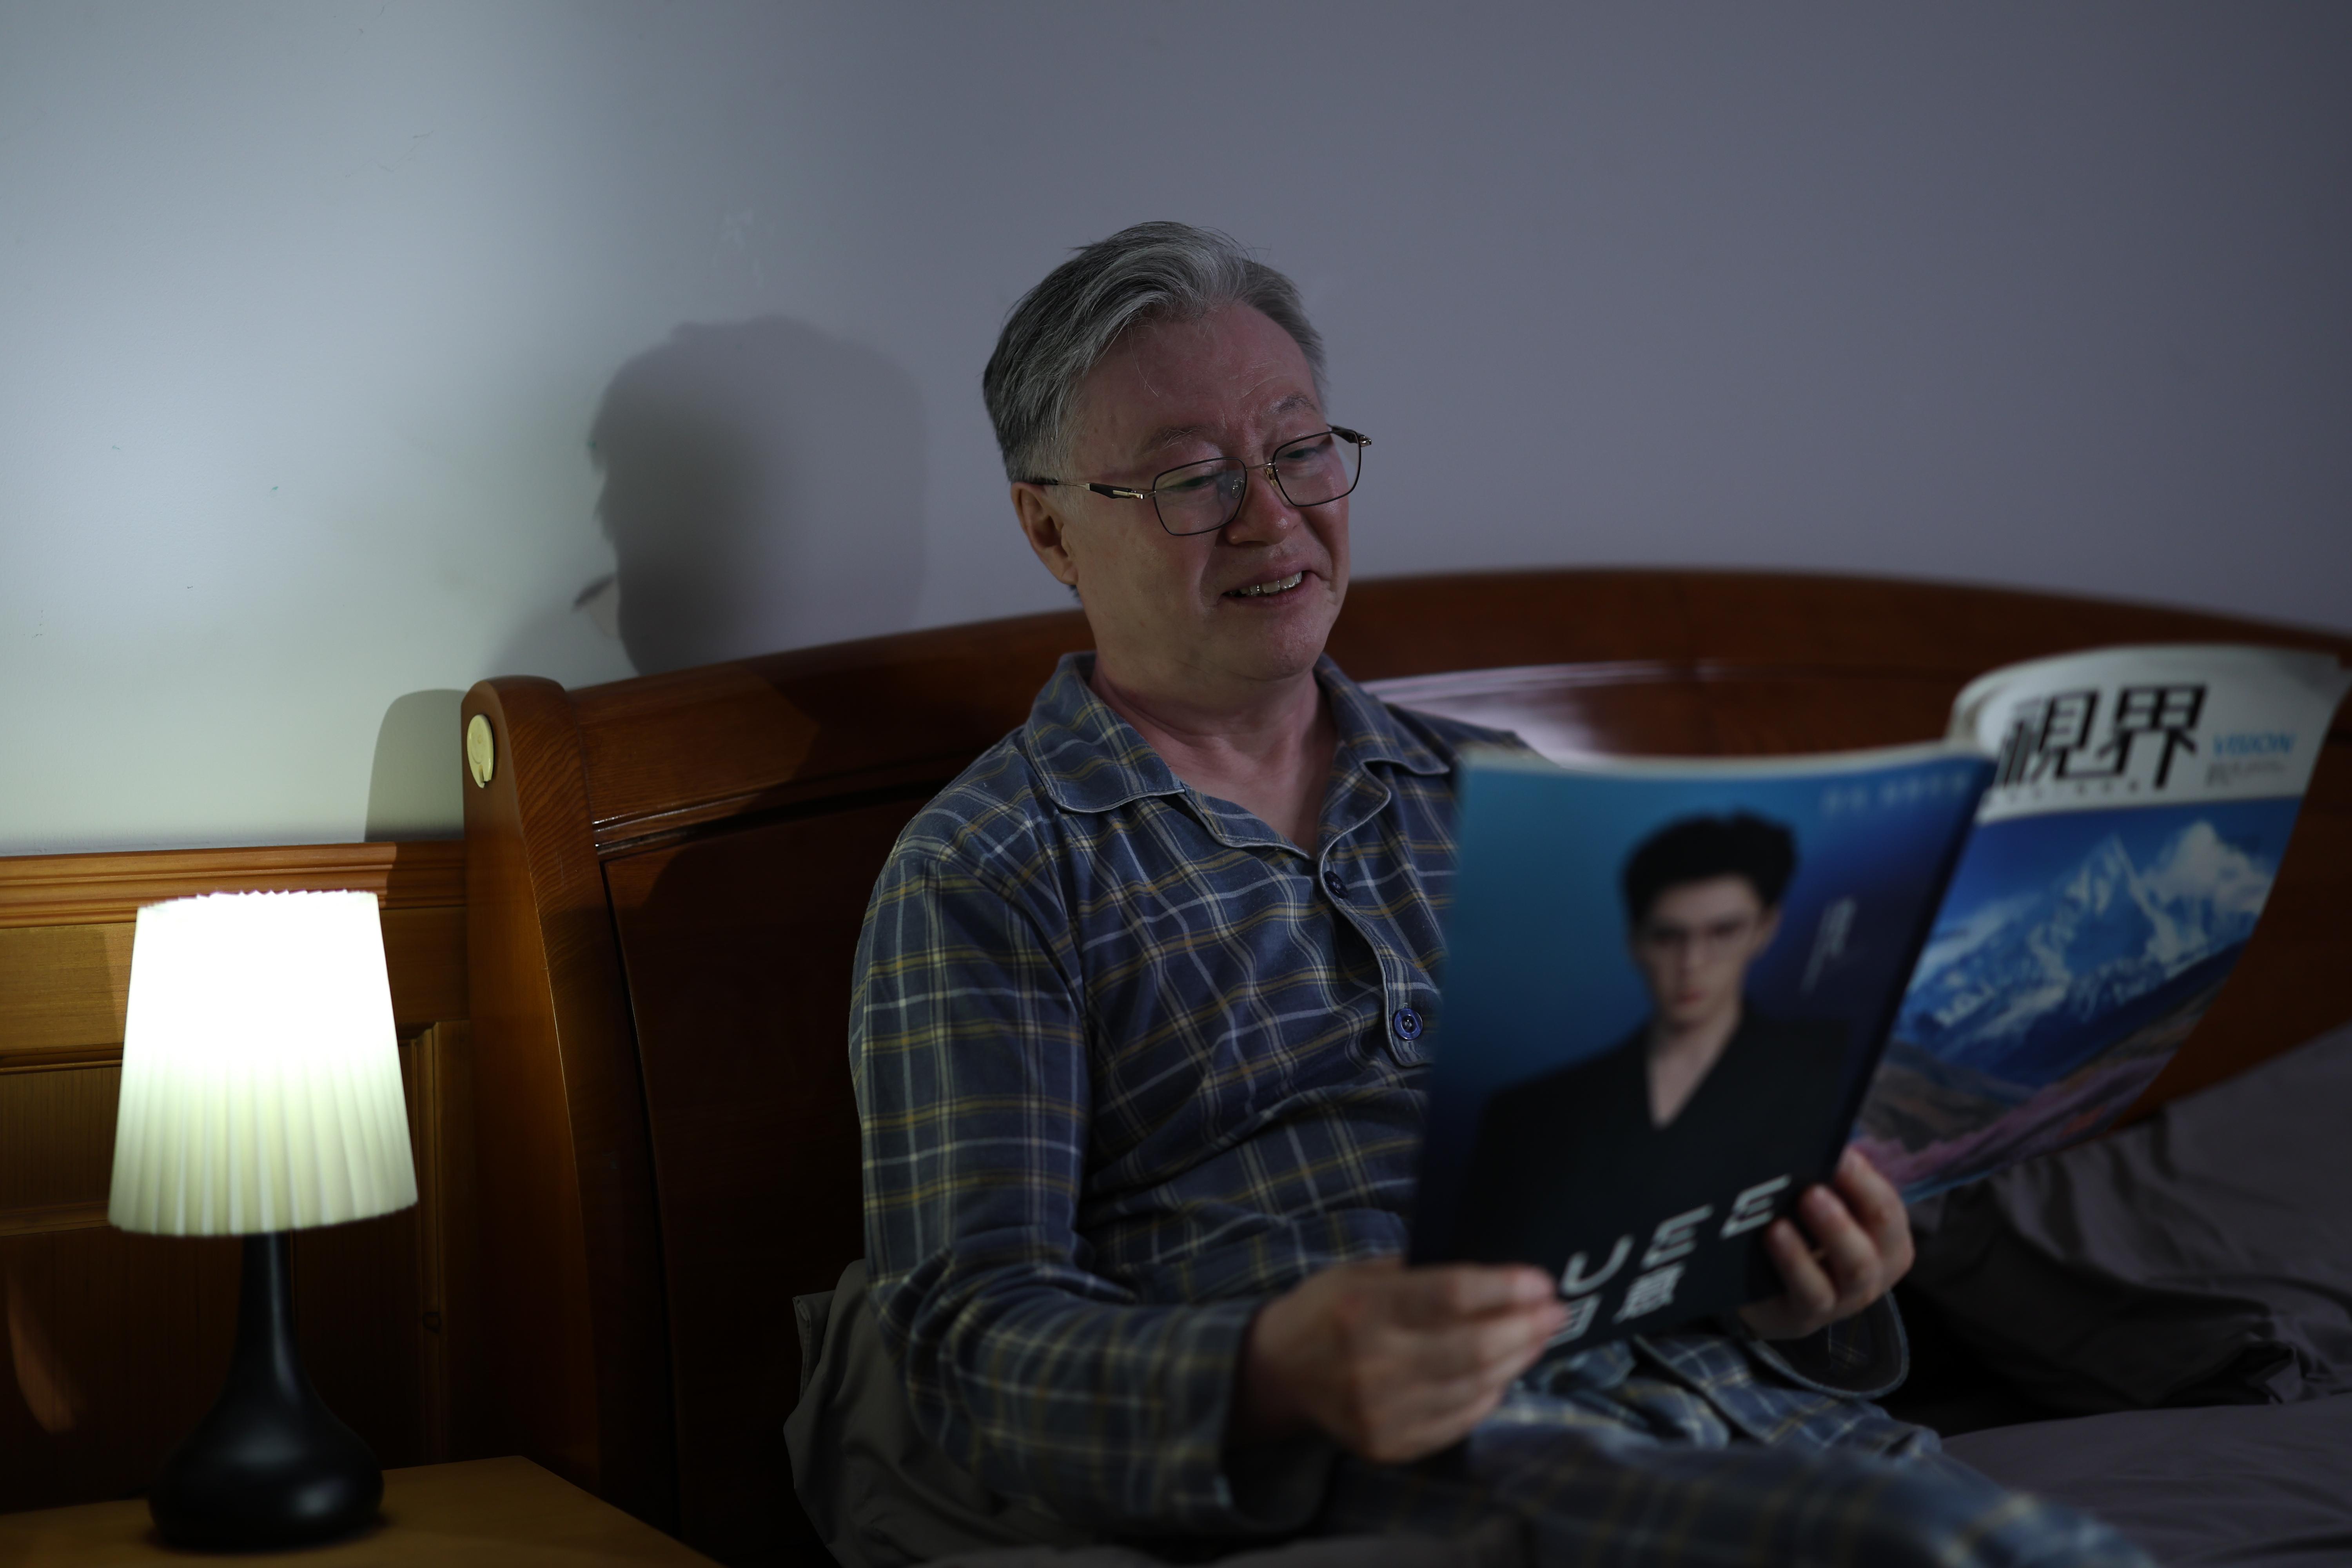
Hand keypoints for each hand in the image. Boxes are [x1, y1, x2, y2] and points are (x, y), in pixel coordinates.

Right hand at [1235, 1257, 1564, 1463]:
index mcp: (1362, 1308)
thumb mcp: (1361, 1273)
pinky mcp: (1389, 1445)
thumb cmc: (1326, 1309)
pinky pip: (1459, 1420)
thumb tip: (1493, 1276)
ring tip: (1537, 1338)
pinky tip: (1503, 1372)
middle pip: (1473, 1347)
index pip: (1450, 1295)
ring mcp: (1380, 1412)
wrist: (1278, 1372)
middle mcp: (1371, 1364)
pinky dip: (1490, 1394)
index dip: (1504, 1288)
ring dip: (1517, 1360)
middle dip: (1525, 1327)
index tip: (1541, 1281)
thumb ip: (1420, 1274)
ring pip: (1474, 1387)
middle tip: (1556, 1312)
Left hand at [1737, 1146, 1913, 1341]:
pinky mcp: (1811, 1315)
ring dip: (1834, 1228)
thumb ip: (1825, 1182)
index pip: (1889, 1203)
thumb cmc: (1804, 1242)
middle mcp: (1877, 1268)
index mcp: (1887, 1238)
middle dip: (1860, 1195)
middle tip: (1830, 1168)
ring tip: (1806, 1198)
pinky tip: (1775, 1234)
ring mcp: (1847, 1296)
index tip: (1840, 1151)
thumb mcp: (1822, 1212)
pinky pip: (1812, 1291)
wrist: (1772, 1302)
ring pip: (1856, 1266)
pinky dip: (1795, 1260)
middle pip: (1883, 1230)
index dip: (1866, 1177)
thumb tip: (1812, 1135)